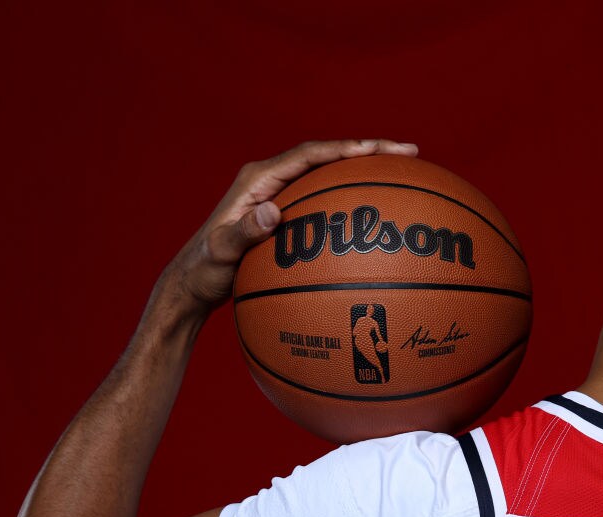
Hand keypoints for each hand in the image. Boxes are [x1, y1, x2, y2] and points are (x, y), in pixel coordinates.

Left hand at [157, 139, 417, 318]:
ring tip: (404, 172)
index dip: (347, 148)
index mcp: (258, 178)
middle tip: (409, 152)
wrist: (193, 283)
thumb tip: (272, 213)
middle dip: (369, 151)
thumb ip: (243, 234)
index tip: (380, 149)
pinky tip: (376, 214)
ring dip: (365, 170)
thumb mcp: (221, 254)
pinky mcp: (286, 212)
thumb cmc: (205, 270)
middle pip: (328, 156)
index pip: (311, 154)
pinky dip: (352, 198)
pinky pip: (325, 197)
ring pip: (330, 174)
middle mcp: (271, 179)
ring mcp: (279, 194)